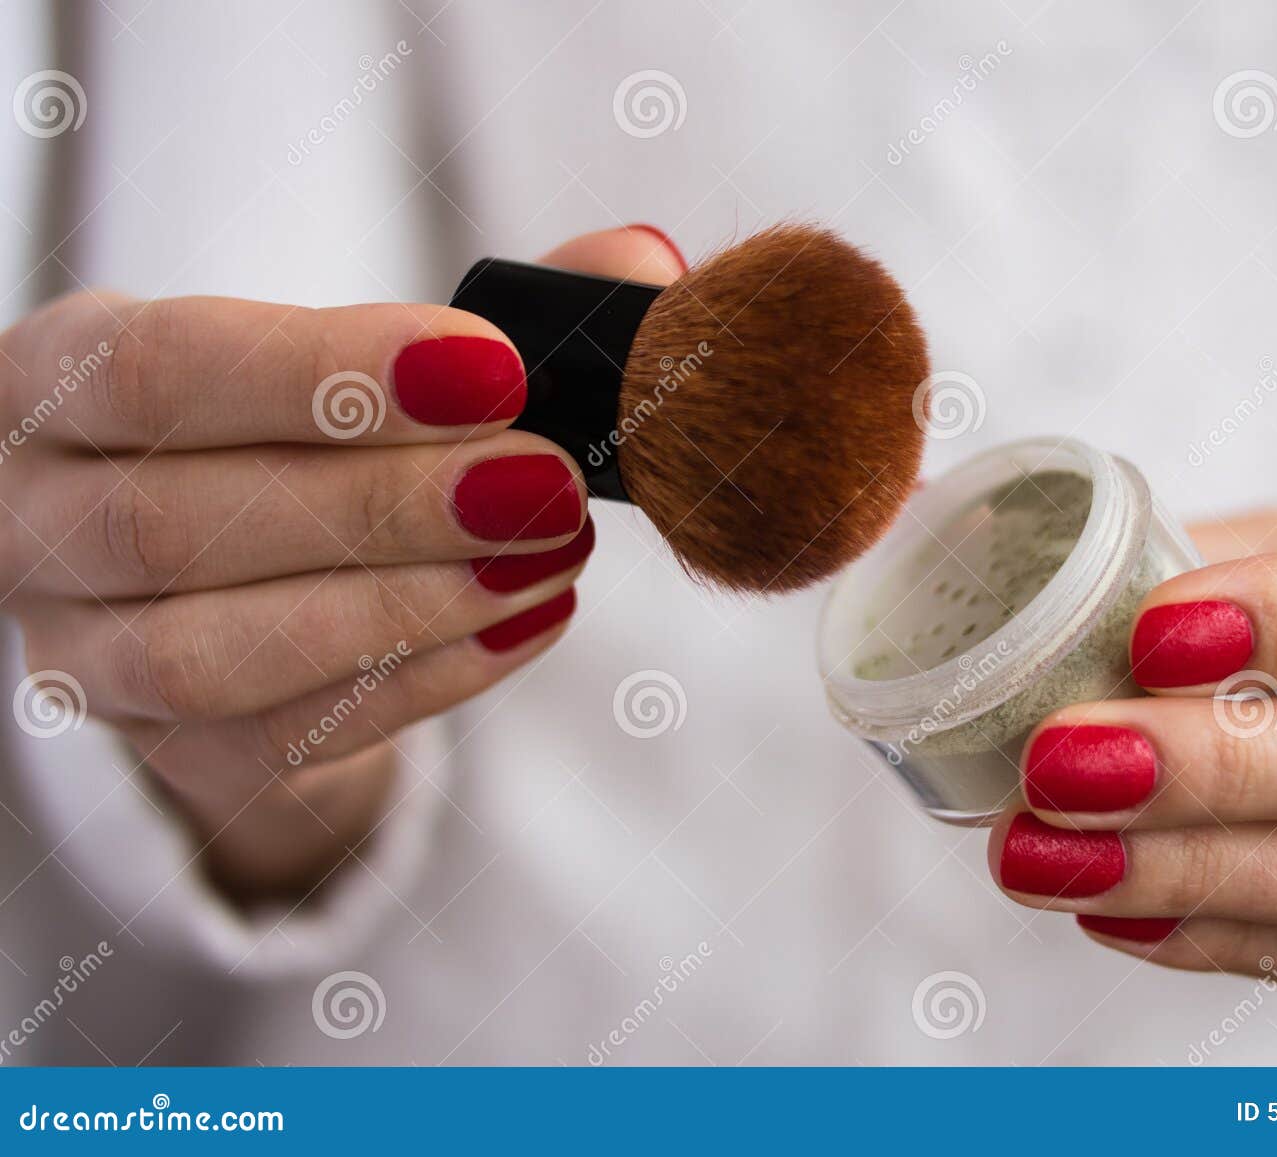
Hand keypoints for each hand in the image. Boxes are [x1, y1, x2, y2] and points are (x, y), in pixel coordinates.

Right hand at [1, 226, 685, 902]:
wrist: (243, 580)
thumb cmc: (300, 436)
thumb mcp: (358, 357)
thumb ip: (492, 311)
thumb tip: (637, 263)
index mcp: (58, 381)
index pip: (161, 368)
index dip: (322, 371)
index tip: (490, 368)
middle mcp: (35, 523)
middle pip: (184, 523)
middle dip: (385, 504)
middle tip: (545, 481)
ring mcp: (88, 656)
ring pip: (220, 652)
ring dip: (406, 604)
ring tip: (551, 555)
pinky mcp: (177, 753)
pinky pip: (291, 736)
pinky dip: (426, 680)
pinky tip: (529, 621)